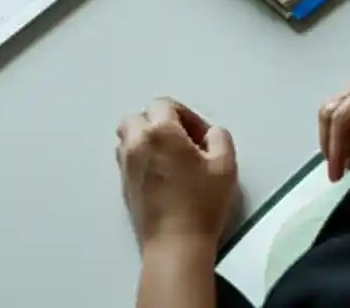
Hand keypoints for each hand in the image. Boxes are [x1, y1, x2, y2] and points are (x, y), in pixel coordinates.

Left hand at [117, 98, 237, 252]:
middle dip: (161, 123)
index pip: (164, 104)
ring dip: (148, 138)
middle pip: (140, 116)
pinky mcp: (124, 183)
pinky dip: (141, 156)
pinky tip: (162, 174)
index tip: (200, 136)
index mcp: (160, 132)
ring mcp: (126, 164)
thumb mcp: (226, 166)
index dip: (185, 115)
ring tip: (171, 156)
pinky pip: (128, 157)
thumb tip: (210, 134)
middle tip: (184, 141)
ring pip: (129, 136)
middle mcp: (137, 143)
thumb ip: (219, 138)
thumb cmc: (200, 205)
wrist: (176, 243)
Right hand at [319, 66, 349, 180]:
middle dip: (330, 143)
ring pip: (333, 110)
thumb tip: (340, 155)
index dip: (335, 147)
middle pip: (331, 109)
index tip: (336, 176)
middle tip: (338, 174)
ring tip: (347, 166)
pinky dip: (345, 134)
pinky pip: (344, 111)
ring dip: (336, 139)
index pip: (343, 115)